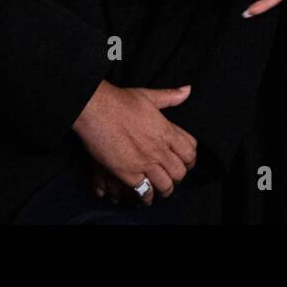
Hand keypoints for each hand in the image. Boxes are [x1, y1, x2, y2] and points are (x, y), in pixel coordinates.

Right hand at [72, 81, 197, 205]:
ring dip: (165, 189)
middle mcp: (159, 149)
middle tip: (173, 178)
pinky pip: (144, 191)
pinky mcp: (127, 172)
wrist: (96, 110)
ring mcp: (144, 162)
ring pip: (165, 184)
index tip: (186, 162)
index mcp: (166, 131)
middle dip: (178, 177)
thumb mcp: (149, 95)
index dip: (190, 159)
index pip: (189, 151)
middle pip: (179, 171)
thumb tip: (187, 90)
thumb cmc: (120, 101)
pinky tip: (145, 196)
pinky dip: (146, 196)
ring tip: (161, 190)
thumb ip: (170, 96)